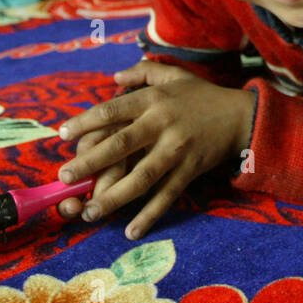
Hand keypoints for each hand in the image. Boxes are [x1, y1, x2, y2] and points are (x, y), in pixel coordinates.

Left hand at [55, 59, 254, 239]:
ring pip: (142, 177)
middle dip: (90, 162)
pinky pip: (167, 195)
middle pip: (121, 144)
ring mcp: (177, 149)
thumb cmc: (201, 95)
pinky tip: (131, 230)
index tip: (62, 134)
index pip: (112, 110)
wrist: (240, 115)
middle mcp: (162, 124)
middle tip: (65, 177)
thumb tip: (114, 77)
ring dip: (114, 197)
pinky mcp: (190, 170)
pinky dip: (150, 214)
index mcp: (153, 100)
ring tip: (90, 211)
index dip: (85, 122)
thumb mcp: (173, 74)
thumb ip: (143, 71)